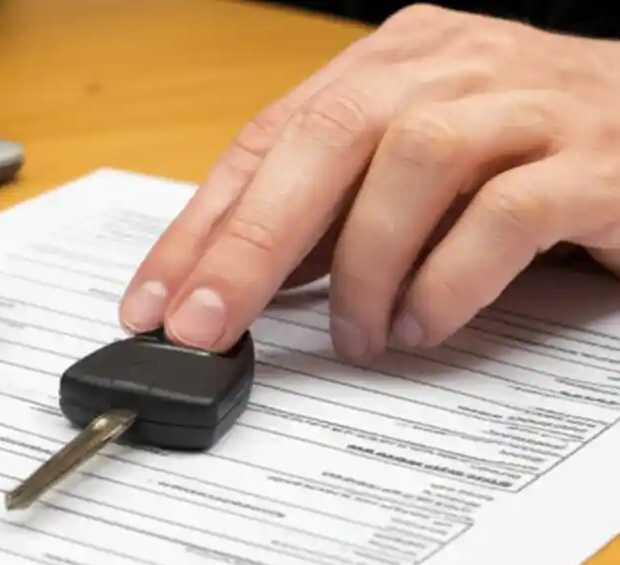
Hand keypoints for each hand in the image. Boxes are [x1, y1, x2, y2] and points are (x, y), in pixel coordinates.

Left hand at [119, 3, 619, 361]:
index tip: (154, 300)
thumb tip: (238, 281)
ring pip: (412, 161)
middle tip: (206, 328)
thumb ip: (336, 208)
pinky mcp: (598, 161)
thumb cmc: (536, 151)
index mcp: (396, 59)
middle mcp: (455, 65)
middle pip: (325, 137)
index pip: (271, 137)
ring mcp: (530, 103)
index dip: (201, 224)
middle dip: (247, 245)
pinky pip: (507, 213)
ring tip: (357, 338)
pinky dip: (449, 278)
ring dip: (364, 266)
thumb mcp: (416, 169)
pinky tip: (423, 326)